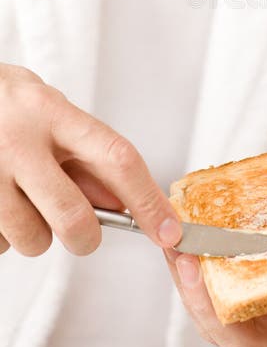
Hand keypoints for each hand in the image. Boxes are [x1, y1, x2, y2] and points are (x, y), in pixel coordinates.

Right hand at [0, 64, 181, 256]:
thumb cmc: (8, 107)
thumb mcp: (50, 113)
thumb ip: (85, 154)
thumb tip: (122, 205)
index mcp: (53, 112)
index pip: (117, 158)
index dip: (148, 201)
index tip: (169, 232)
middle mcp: (19, 140)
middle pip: (74, 216)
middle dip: (86, 238)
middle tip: (81, 231)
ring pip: (32, 240)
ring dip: (36, 236)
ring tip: (22, 201)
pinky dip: (4, 235)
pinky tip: (0, 203)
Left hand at [164, 185, 266, 346]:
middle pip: (249, 337)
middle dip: (219, 310)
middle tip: (201, 270)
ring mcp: (251, 319)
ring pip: (216, 320)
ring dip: (193, 290)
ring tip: (180, 253)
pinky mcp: (223, 302)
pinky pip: (201, 296)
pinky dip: (185, 271)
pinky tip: (175, 241)